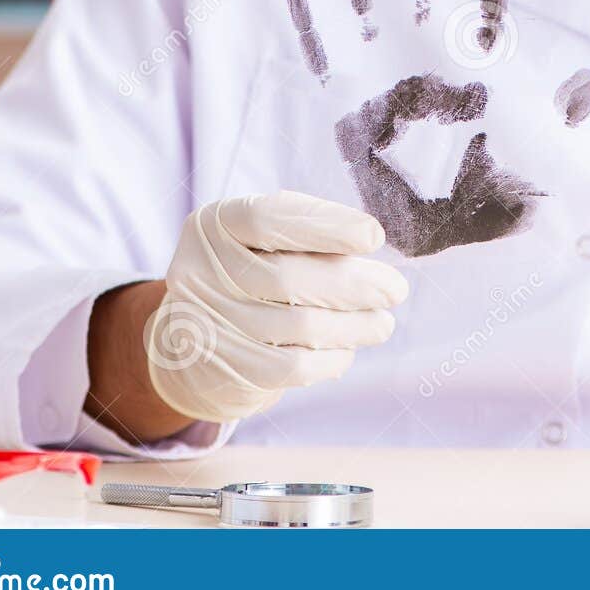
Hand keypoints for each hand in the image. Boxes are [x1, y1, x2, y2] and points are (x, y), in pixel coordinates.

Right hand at [144, 190, 408, 422]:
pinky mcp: (224, 370)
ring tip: (383, 324)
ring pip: (298, 326)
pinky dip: (331, 358)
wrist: (194, 339)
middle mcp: (198, 272)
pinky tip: (348, 349)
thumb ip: (309, 227)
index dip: (325, 227)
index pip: (267, 219)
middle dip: (353, 285)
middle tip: (396, 290)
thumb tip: (370, 238)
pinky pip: (293, 367)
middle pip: (288, 278)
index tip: (374, 236)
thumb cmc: (251, 271)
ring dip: (353, 326)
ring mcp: (206, 325)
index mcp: (214, 225)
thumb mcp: (267, 235)